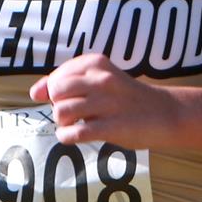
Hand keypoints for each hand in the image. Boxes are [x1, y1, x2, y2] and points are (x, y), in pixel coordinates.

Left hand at [30, 54, 175, 147]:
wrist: (167, 113)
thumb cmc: (128, 98)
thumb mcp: (103, 79)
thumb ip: (70, 81)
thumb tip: (35, 92)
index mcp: (97, 64)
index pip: (57, 76)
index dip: (53, 91)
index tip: (64, 99)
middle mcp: (101, 80)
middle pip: (56, 92)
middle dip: (57, 106)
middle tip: (71, 114)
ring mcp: (107, 103)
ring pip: (62, 112)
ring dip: (62, 123)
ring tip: (74, 125)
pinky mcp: (113, 126)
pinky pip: (76, 133)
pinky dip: (67, 137)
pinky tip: (75, 137)